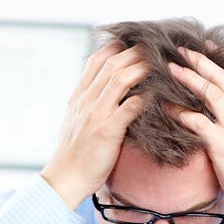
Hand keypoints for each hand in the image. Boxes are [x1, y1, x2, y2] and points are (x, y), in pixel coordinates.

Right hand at [41, 44, 149, 209]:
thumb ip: (88, 104)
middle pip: (111, 64)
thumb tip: (104, 94)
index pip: (96, 60)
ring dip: (141, 68)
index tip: (133, 45)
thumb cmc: (73, 154)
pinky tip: (156, 94)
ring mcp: (96, 114)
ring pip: (120, 79)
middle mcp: (86, 100)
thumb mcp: (75, 121)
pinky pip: (129, 107)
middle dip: (134, 53)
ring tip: (158, 65)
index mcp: (78, 96)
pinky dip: (144, 98)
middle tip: (154, 49)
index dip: (116, 48)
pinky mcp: (107, 131)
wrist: (65, 178)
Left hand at [168, 48, 223, 221]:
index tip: (206, 46)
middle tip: (182, 50)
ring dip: (190, 79)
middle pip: (222, 78)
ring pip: (212, 94)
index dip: (221, 59)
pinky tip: (167, 107)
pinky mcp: (223, 145)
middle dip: (201, 61)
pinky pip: (198, 122)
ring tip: (171, 69)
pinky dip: (181, 112)